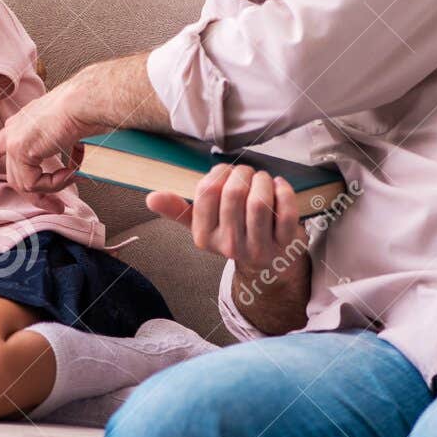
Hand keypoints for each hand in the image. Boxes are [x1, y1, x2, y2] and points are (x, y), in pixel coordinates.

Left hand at [0, 80, 98, 192]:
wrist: (84, 102)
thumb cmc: (81, 110)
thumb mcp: (63, 130)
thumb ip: (56, 147)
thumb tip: (68, 168)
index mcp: (21, 123)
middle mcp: (13, 130)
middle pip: (15, 174)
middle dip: (38, 194)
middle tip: (56, 205)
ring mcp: (14, 141)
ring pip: (24, 183)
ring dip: (52, 188)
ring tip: (71, 179)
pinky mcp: (21, 151)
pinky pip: (34, 183)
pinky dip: (56, 183)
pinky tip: (71, 172)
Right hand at [146, 164, 305, 270]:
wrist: (266, 263)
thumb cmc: (232, 232)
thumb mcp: (202, 223)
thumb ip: (177, 209)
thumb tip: (151, 198)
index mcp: (204, 237)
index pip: (207, 192)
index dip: (219, 173)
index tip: (226, 173)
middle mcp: (229, 246)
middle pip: (234, 193)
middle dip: (243, 173)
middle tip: (247, 174)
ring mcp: (259, 247)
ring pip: (259, 202)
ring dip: (262, 180)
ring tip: (262, 180)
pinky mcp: (285, 245)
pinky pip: (286, 212)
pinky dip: (284, 191)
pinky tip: (278, 185)